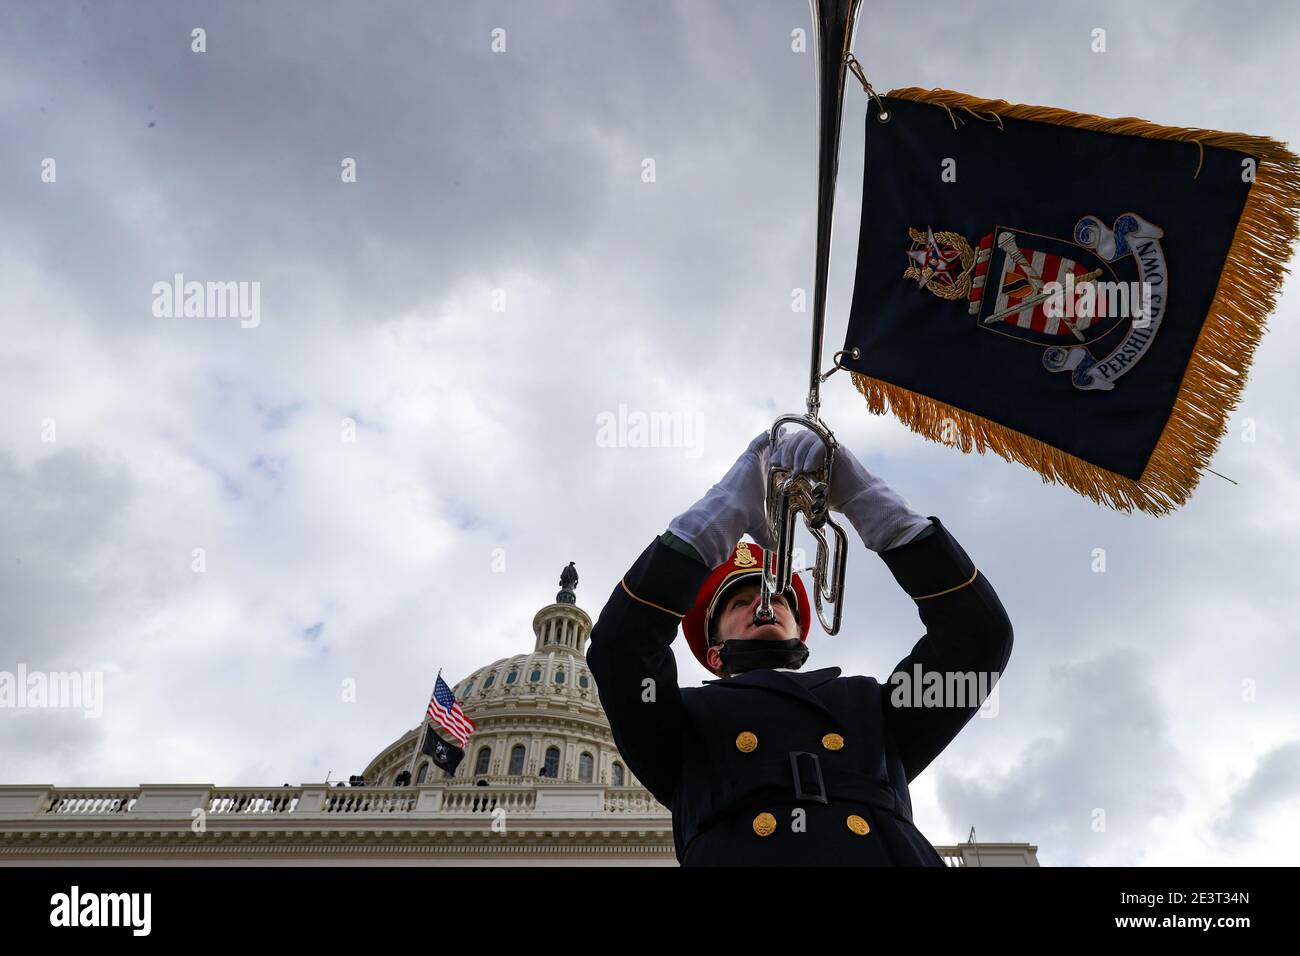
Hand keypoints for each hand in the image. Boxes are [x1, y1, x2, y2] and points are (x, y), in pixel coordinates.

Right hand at [667, 428, 786, 567]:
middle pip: (768, 458)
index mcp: (755, 487)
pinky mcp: (746, 458)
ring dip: (777, 442)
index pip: (769, 474)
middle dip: (781, 452)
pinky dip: (768, 436)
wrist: (727, 512)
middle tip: (794, 444)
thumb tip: (773, 548)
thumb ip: (766, 535)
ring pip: (765, 449)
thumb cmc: (740, 519)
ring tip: (790, 434)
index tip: (791, 462)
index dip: (780, 467)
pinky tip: (779, 429)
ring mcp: (748, 464)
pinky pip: (759, 442)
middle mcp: (751, 473)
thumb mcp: (759, 526)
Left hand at [768, 428, 930, 551]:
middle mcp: (820, 443)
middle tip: (785, 467)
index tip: (774, 462)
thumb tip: (776, 474)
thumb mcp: (808, 483)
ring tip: (797, 471)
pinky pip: (818, 444)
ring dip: (798, 455)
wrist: (855, 496)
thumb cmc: (832, 493)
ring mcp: (829, 444)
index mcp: (811, 449)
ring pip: (806, 439)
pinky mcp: (837, 447)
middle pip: (796, 437)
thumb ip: (795, 474)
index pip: (791, 441)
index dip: (781, 450)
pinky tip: (807, 468)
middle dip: (787, 452)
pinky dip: (810, 456)